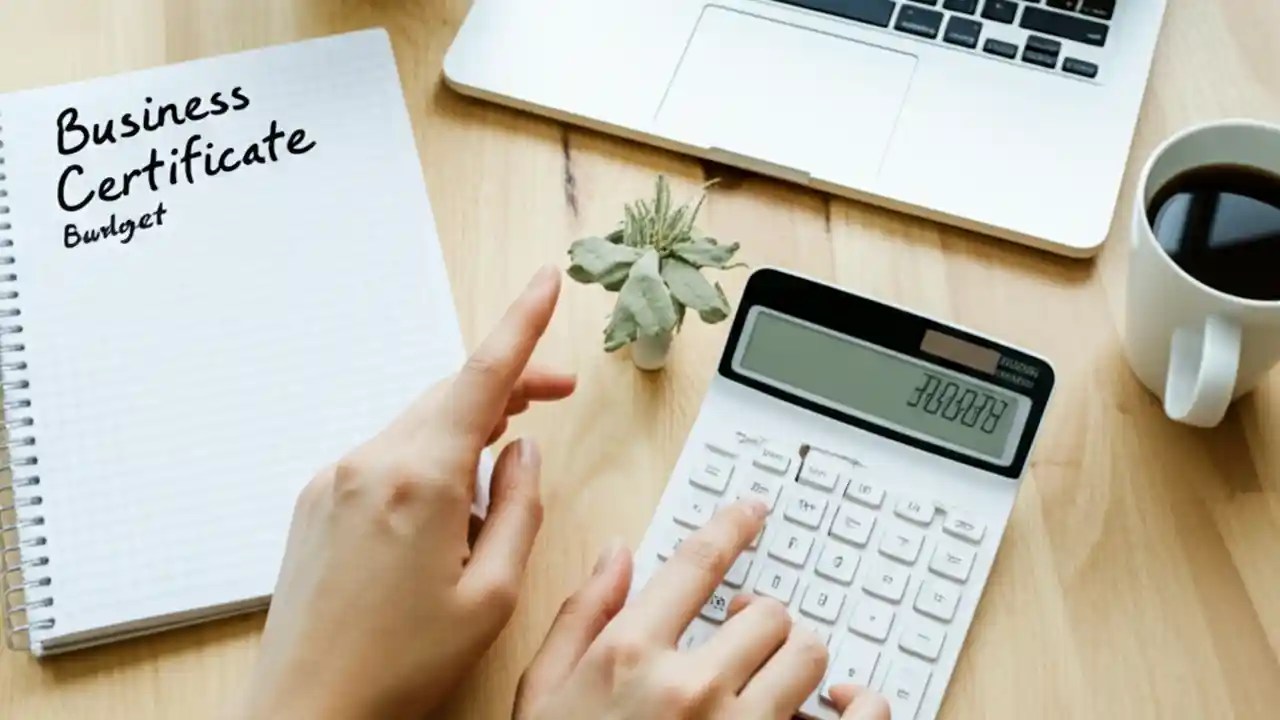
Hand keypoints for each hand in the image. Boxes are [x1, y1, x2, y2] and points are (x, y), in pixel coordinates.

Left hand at [240, 266, 573, 719]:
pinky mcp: (316, 502)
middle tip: (557, 399)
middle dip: (508, 390)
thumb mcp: (493, 595)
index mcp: (419, 482)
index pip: (482, 377)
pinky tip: (446, 516)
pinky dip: (427, 465)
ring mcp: (334, 481)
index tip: (545, 282)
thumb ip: (521, 509)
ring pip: (418, 428)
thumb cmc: (399, 666)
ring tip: (499, 486)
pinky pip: (386, 458)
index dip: (522, 325)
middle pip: (450, 397)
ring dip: (468, 435)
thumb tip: (524, 452)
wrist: (306, 708)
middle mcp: (368, 465)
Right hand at [513, 499, 892, 719]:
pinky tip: (846, 703)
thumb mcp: (541, 696)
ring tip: (777, 676)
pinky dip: (864, 704)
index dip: (732, 524)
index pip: (696, 562)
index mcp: (627, 656)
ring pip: (807, 655)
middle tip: (744, 636)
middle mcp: (689, 686)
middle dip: (757, 620)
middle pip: (764, 612)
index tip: (754, 511)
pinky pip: (859, 718)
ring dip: (796, 659)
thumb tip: (619, 554)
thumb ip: (581, 618)